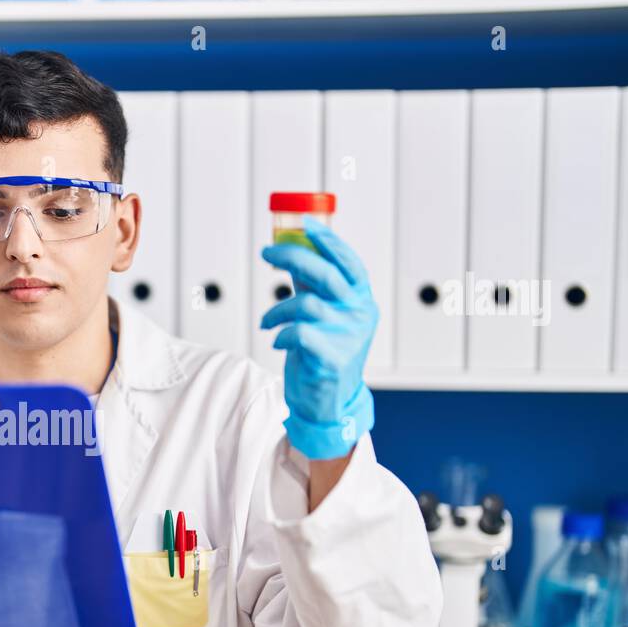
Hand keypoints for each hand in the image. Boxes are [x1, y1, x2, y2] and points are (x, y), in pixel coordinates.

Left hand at [259, 216, 376, 460]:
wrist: (327, 402)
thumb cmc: (322, 354)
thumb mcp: (321, 315)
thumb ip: (311, 285)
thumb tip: (291, 251)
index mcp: (361, 300)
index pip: (349, 262)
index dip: (327, 241)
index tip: (303, 224)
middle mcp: (360, 315)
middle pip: (325, 274)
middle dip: (291, 257)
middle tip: (266, 253)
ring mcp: (349, 336)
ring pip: (305, 304)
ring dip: (277, 310)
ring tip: (267, 321)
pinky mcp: (333, 358)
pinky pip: (299, 332)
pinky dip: (281, 333)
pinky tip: (278, 340)